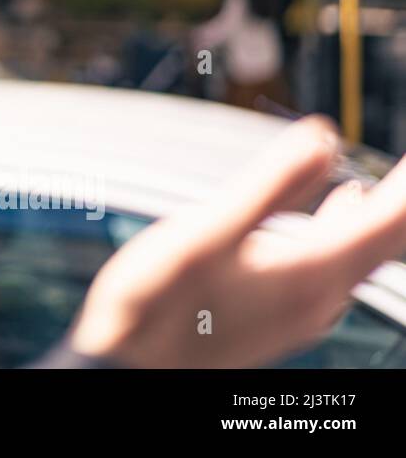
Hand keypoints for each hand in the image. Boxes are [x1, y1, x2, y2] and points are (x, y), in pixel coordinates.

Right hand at [67, 116, 405, 367]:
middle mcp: (317, 297)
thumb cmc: (157, 307)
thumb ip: (269, 185)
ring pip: (361, 255)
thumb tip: (323, 137)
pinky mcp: (278, 316)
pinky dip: (348, 232)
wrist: (128, 368)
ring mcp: (299, 311)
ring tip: (385, 181)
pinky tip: (335, 213)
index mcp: (309, 272)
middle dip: (399, 198)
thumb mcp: (206, 232)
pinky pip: (336, 268)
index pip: (390, 221)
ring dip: (378, 216)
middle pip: (384, 241)